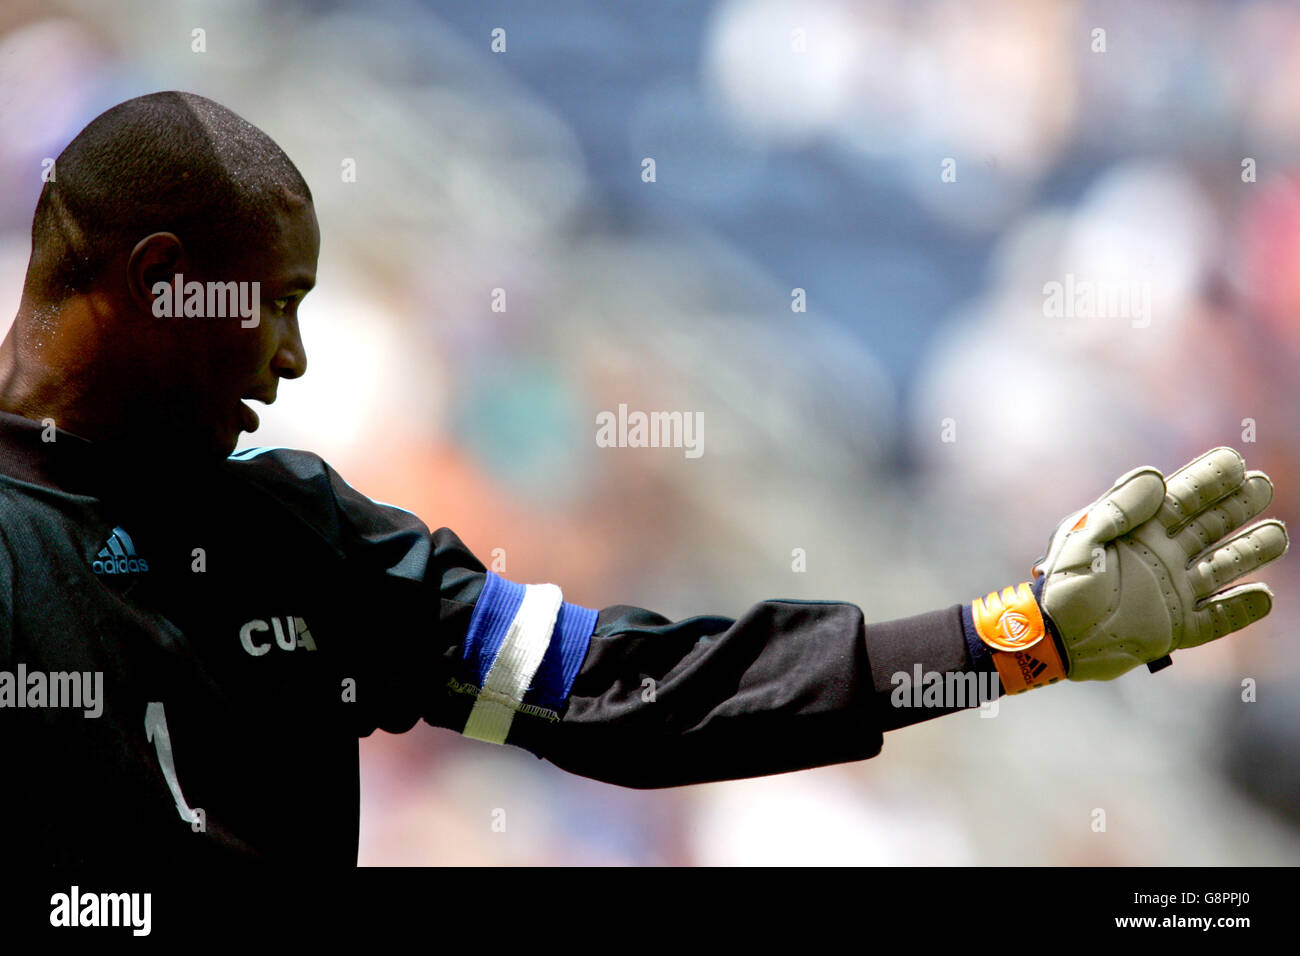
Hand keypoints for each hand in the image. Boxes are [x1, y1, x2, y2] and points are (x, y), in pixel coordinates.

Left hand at [1032, 447, 1287, 680]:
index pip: (1180, 499)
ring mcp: (1172, 593)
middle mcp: (1161, 558)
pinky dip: (1239, 610)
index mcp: (1138, 533)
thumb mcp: (1082, 539)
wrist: (1056, 638)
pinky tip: (1263, 597)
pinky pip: (1215, 619)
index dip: (1207, 480)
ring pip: (1220, 568)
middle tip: (1263, 486)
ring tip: (1277, 536)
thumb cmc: (1063, 585)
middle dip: (1237, 506)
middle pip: (1208, 527)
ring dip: (1248, 552)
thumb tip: (1157, 477)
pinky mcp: (1175, 629)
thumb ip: (1118, 509)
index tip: (1234, 461)